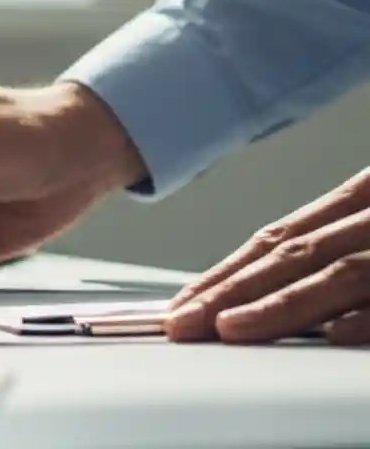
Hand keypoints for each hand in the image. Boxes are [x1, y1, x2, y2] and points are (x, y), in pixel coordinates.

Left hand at [166, 169, 369, 344]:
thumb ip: (333, 245)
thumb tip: (275, 286)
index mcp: (362, 199)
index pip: (279, 238)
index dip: (227, 272)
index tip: (183, 303)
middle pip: (293, 255)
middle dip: (231, 292)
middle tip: (182, 324)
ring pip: (338, 272)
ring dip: (279, 304)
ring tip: (228, 329)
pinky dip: (365, 316)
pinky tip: (331, 335)